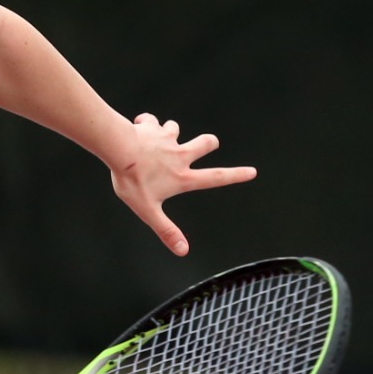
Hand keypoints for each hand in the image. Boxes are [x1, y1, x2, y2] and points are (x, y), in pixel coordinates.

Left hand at [109, 114, 257, 255]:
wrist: (119, 151)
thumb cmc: (133, 182)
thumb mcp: (148, 211)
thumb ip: (166, 230)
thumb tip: (183, 251)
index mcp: (182, 176)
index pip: (215, 178)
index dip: (236, 176)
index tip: (252, 171)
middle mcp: (179, 155)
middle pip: (206, 143)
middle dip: (209, 142)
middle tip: (207, 144)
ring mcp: (167, 139)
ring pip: (176, 128)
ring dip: (171, 132)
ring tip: (159, 140)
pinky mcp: (152, 128)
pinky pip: (151, 122)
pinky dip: (147, 124)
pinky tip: (138, 128)